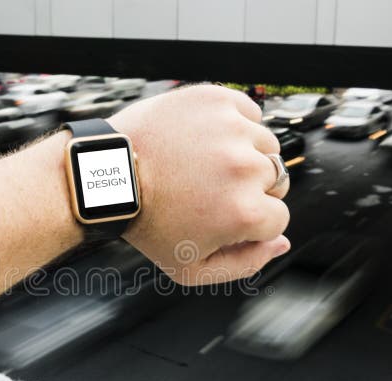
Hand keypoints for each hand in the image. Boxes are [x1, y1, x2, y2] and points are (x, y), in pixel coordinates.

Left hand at [108, 84, 290, 285]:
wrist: (110, 175)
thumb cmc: (147, 223)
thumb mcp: (191, 269)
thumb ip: (245, 264)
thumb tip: (281, 243)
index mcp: (245, 212)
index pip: (279, 219)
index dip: (250, 224)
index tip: (220, 216)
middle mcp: (245, 168)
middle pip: (277, 182)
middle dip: (251, 191)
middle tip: (209, 191)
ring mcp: (232, 129)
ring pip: (266, 146)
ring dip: (245, 156)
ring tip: (206, 165)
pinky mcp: (218, 100)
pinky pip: (249, 114)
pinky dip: (234, 126)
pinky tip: (206, 141)